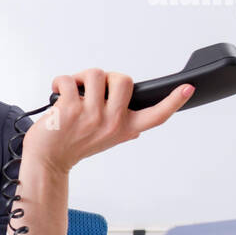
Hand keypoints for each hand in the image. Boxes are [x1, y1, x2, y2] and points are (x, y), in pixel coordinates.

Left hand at [23, 68, 194, 174]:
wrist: (47, 160)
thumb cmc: (73, 146)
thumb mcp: (105, 139)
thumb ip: (122, 128)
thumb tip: (138, 128)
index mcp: (124, 129)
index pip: (156, 116)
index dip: (174, 101)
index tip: (188, 89)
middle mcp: (111, 122)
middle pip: (124, 80)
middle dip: (108, 76)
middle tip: (95, 87)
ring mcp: (91, 116)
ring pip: (96, 74)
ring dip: (82, 76)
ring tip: (74, 89)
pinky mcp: (69, 109)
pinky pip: (69, 80)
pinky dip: (60, 81)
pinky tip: (57, 91)